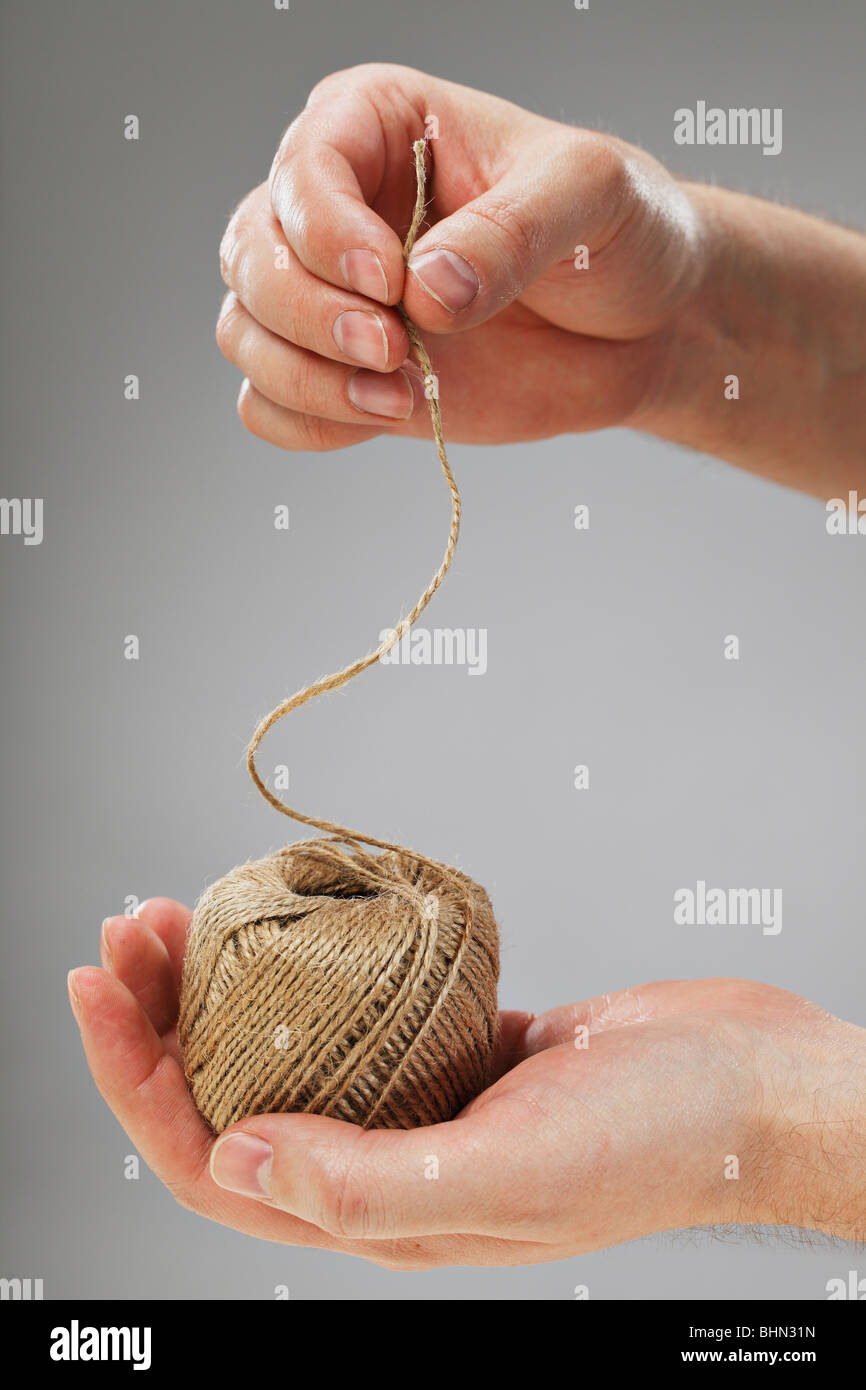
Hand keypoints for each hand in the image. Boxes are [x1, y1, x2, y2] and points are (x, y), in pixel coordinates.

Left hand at [70, 900, 865, 1268]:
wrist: (752, 1083)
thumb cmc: (659, 1139)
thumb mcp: (510, 1178)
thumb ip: (369, 1186)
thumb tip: (235, 1160)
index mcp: (381, 1213)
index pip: (213, 1160)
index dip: (133, 1080)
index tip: (100, 987)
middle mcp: (386, 1161)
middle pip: (232, 1094)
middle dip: (158, 1018)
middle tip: (133, 925)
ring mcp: (420, 1099)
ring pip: (285, 1048)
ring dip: (223, 985)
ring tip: (184, 911)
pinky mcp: (456, 1045)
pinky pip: (354, 1007)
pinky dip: (306, 964)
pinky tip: (290, 919)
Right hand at [215, 62, 702, 451]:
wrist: (640, 328)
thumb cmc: (617, 232)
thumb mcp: (590, 196)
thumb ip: (512, 230)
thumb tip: (427, 287)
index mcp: (377, 126)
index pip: (303, 169)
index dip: (327, 231)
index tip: (389, 280)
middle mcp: (334, 209)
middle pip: (252, 255)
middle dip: (309, 314)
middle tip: (392, 348)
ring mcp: (333, 298)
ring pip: (245, 332)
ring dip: (306, 376)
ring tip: (397, 395)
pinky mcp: (346, 374)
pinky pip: (272, 406)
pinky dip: (307, 421)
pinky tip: (382, 414)